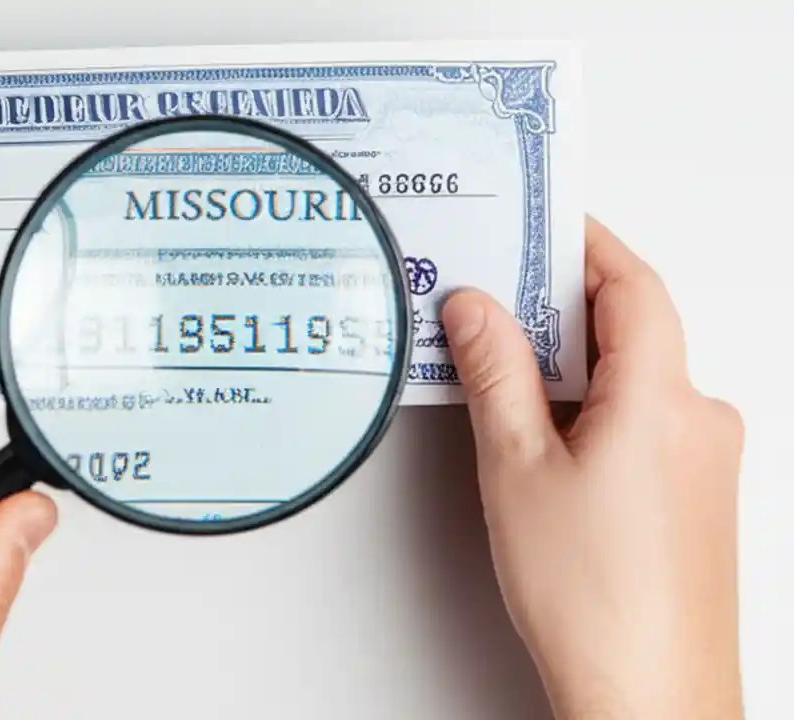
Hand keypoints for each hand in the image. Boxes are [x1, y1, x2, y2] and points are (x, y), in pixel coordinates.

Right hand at [442, 218, 743, 717]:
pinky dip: (595, 405)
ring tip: (501, 369)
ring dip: (574, 362)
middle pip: (633, 327)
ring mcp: (706, 460)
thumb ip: (495, 373)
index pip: (630, 285)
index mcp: (663, 398)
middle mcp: (700, 419)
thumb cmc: (595, 597)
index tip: (538, 221)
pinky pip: (646, 419)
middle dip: (561, 304)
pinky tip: (543, 433)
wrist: (648, 696)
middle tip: (493, 292)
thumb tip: (475, 308)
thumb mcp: (517, 467)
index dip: (583, 243)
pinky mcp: (697, 494)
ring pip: (637, 377)